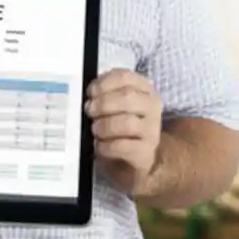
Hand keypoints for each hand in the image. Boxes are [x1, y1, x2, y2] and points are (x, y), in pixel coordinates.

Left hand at [85, 70, 162, 196]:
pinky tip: (99, 146)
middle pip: (128, 97)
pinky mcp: (145, 153)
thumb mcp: (114, 108)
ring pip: (127, 122)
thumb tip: (86, 96)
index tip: (90, 93)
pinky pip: (123, 146)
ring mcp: (151, 131)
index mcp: (143, 90)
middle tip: (89, 112)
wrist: (136, 161)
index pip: (125, 77)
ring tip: (95, 130)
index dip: (104, 83)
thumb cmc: (120, 129)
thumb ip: (104, 96)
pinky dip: (105, 146)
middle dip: (103, 104)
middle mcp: (152, 107)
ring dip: (104, 126)